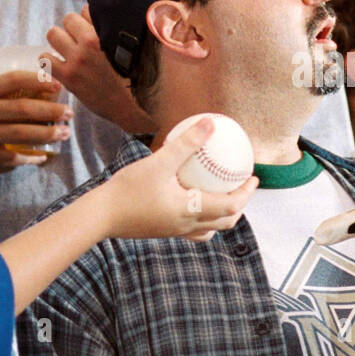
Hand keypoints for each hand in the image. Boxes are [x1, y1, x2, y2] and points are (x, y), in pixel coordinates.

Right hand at [0, 69, 70, 169]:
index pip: (13, 80)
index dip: (39, 80)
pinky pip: (14, 158)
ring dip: (48, 133)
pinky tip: (42, 156)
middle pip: (24, 109)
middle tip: (68, 113)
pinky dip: (31, 157)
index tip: (58, 85)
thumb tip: (40, 91)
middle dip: (52, 111)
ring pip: (23, 134)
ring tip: (64, 133)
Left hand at [46, 5, 153, 134]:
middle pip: (67, 19)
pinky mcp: (68, 77)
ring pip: (53, 34)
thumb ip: (111, 30)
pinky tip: (59, 64)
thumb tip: (94, 12)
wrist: (129, 106)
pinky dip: (49, 60)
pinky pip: (45, 58)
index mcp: (106, 34)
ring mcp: (77, 60)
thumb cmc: (131, 76)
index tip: (89, 30)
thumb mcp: (128, 48)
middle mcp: (90, 44)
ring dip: (58, 41)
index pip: (85, 10)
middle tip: (76, 41)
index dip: (86, 20)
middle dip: (70, 28)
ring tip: (66, 51)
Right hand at [95, 116, 257, 241]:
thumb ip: (186, 144)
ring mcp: (174, 232)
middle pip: (225, 222)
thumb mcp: (159, 162)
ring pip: (208, 230)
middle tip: (242, 187)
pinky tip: (192, 203)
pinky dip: (201, 219)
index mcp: (191, 210)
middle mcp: (187, 225)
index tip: (254, 178)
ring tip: (223, 197)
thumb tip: (210, 123)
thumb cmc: (128, 189)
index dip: (246, 193)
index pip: (230, 207)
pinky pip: (191, 230)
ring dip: (222, 216)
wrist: (100, 216)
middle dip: (239, 206)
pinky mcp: (162, 231)